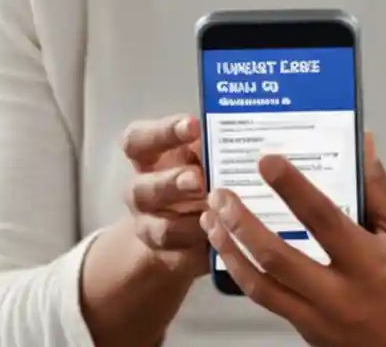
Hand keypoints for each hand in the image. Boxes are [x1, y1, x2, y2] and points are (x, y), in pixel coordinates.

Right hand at [121, 114, 209, 277]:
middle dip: (171, 184)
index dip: (162, 133)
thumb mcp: (201, 156)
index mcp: (146, 158)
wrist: (186, 230)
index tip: (193, 126)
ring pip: (160, 230)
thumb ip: (212, 147)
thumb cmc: (199, 174)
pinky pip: (183, 258)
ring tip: (216, 215)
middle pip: (143, 189)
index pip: (138, 140)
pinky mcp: (170, 259)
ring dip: (188, 224)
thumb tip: (247, 135)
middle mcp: (142, 193)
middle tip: (198, 179)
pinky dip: (205, 249)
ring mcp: (150, 229)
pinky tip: (225, 241)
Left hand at [199, 136, 385, 346]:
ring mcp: (322, 322)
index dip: (291, 187)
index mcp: (372, 265)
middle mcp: (342, 297)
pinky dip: (246, 276)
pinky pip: (270, 304)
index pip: (323, 219)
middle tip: (219, 194)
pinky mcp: (312, 337)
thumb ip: (382, 193)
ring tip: (212, 221)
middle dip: (240, 222)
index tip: (267, 161)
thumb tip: (363, 147)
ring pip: (260, 287)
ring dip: (230, 251)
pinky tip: (233, 253)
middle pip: (276, 257)